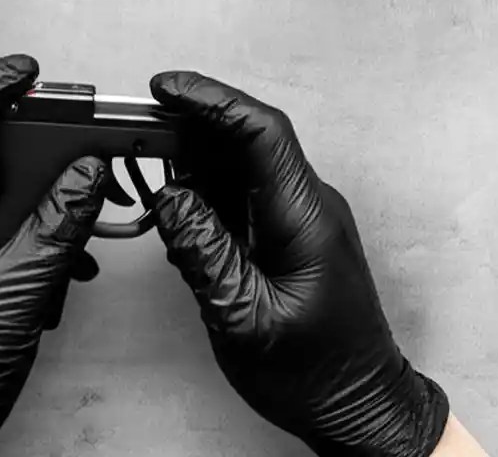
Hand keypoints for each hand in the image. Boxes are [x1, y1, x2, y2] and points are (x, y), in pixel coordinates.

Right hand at [149, 71, 449, 456]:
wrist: (360, 408)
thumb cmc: (315, 374)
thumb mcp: (242, 317)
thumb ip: (202, 251)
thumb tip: (169, 196)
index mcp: (304, 217)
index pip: (261, 131)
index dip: (211, 99)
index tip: (164, 88)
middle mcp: (309, 206)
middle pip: (248, 140)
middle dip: (191, 125)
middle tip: (136, 129)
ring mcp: (303, 219)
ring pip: (244, 167)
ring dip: (196, 160)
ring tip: (147, 167)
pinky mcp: (293, 236)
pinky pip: (247, 196)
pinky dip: (208, 191)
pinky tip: (178, 204)